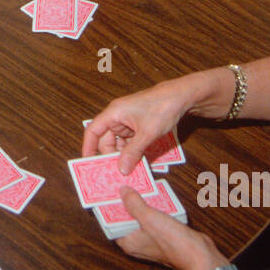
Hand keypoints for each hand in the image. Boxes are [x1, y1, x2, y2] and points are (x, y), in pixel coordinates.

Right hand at [83, 71, 223, 173]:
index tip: (88, 162)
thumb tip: (122, 169)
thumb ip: (133, 152)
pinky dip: (132, 151)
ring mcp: (128, 121)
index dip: (88, 146)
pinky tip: (137, 162)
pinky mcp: (137, 125)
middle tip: (116, 173)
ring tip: (128, 170)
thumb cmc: (162, 108)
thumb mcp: (147, 133)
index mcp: (114, 113)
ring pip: (119, 142)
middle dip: (111, 155)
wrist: (181, 96)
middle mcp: (118, 117)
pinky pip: (130, 141)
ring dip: (123, 155)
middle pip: (107, 139)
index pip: (93, 130)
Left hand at [115, 187, 225, 269]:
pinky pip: (154, 219)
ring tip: (140, 186)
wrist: (200, 255)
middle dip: (127, 202)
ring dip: (142, 204)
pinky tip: (156, 196)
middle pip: (126, 219)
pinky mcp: (163, 236)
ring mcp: (151, 240)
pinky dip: (154, 209)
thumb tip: (122, 191)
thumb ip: (134, 204)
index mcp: (128, 242)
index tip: (110, 190)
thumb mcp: (149, 218)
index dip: (111, 207)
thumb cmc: (173, 241)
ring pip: (141, 218)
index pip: (112, 223)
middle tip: (126, 183)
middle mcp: (137, 242)